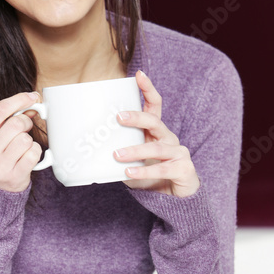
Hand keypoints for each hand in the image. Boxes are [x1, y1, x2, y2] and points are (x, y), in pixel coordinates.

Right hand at [0, 92, 42, 191]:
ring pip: (26, 139)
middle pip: (16, 123)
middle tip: (25, 129)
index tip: (32, 97)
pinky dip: (35, 152)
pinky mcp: (14, 176)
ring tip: (23, 147)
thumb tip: (32, 104)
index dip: (19, 100)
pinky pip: (33, 154)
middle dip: (26, 123)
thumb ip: (9, 119)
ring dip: (30, 140)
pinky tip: (28, 156)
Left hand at [115, 70, 199, 197]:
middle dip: (137, 117)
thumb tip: (89, 151)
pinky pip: (162, 169)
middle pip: (155, 121)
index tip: (139, 75)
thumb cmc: (152, 176)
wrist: (176, 198)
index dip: (148, 89)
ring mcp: (178, 152)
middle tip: (118, 117)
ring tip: (117, 155)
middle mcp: (169, 138)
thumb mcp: (134, 161)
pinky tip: (129, 172)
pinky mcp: (183, 168)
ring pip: (156, 148)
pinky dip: (144, 171)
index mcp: (157, 132)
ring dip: (135, 151)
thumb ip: (119, 153)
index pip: (155, 105)